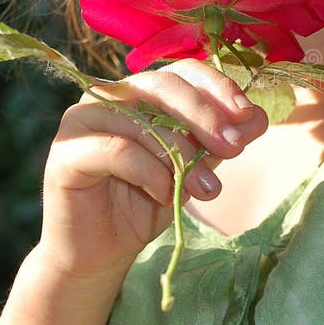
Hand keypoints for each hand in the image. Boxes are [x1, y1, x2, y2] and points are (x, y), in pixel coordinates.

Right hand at [40, 59, 267, 280]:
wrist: (100, 253)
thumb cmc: (146, 203)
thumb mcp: (195, 169)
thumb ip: (220, 141)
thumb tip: (257, 116)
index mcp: (141, 91)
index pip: (182, 71)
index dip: (217, 88)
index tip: (247, 115)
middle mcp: (109, 95)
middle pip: (163, 85)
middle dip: (205, 116)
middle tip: (235, 147)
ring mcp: (83, 119)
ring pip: (142, 120)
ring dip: (183, 155)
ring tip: (208, 189)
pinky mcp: (66, 151)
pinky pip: (117, 150)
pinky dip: (150, 172)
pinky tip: (166, 194)